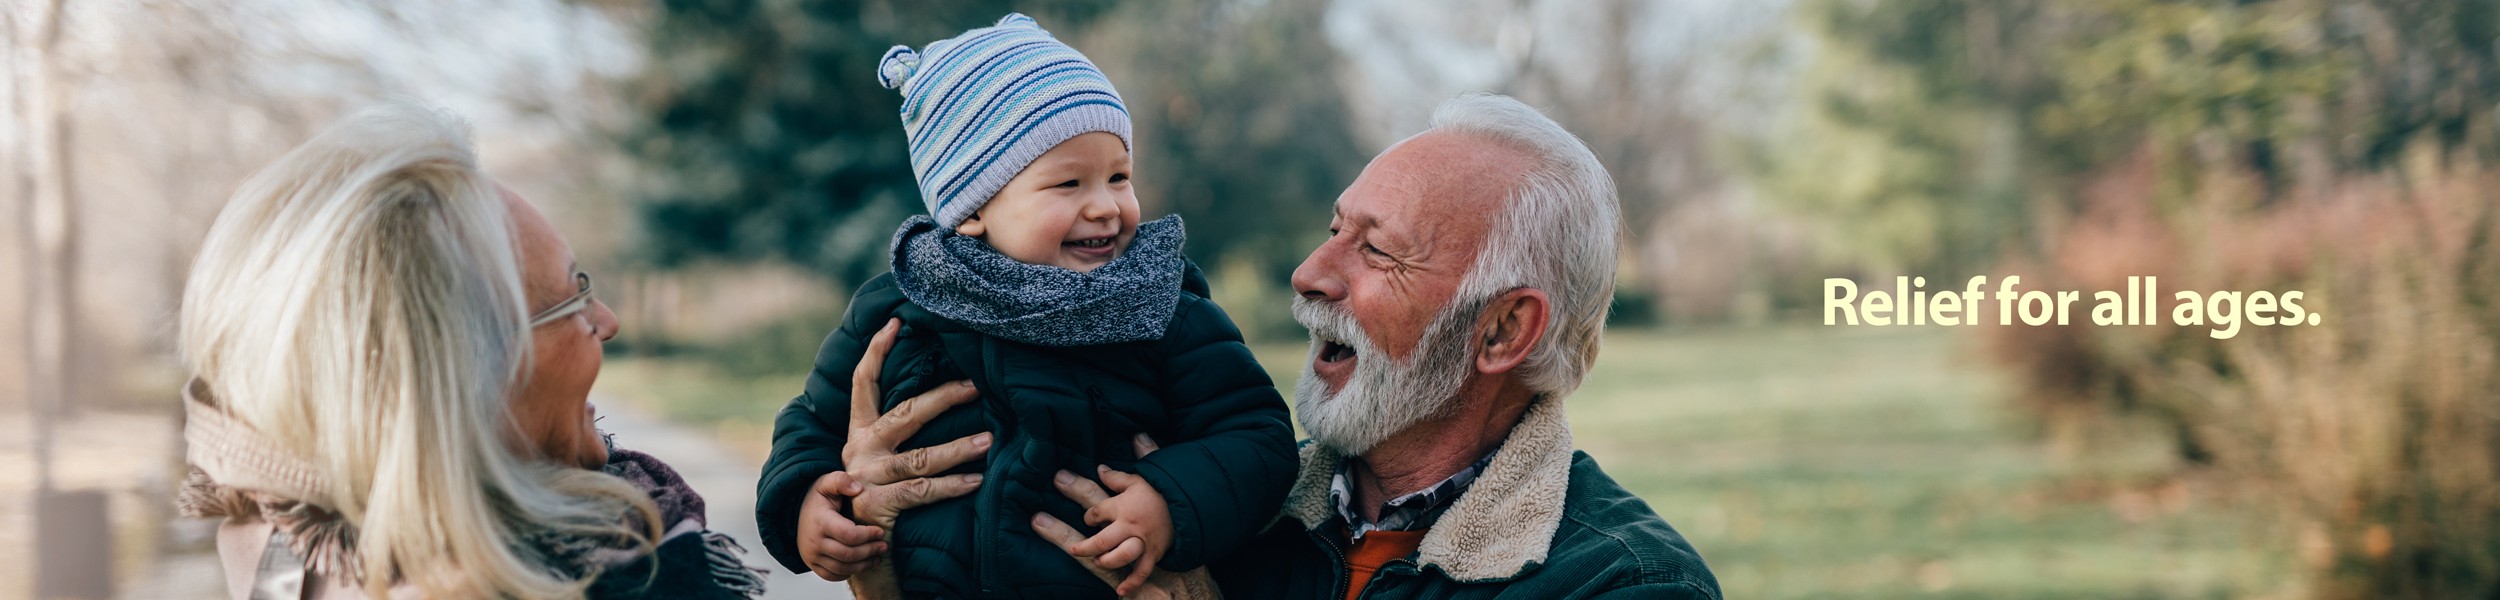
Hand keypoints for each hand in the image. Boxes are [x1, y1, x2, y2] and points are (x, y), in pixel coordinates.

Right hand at [791, 318, 990, 581]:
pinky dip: (954, 485)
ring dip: (959, 449)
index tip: (895, 323)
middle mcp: (860, 450)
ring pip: (921, 457)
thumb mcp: (880, 461)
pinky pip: (923, 491)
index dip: (876, 351)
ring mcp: (866, 478)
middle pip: (905, 414)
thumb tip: (940, 396)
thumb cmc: (879, 497)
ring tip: (990, 441)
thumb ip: (898, 434)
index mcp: (859, 433)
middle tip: (977, 386)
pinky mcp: (877, 504)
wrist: (855, 548)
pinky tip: (978, 480)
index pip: (863, 384)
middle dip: (944, 398)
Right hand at [796, 471, 883, 580]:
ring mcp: (812, 555)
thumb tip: (858, 489)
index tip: (881, 532)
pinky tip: (861, 565)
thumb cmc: (817, 498)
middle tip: (884, 546)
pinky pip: (831, 576)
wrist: (794, 512)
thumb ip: (841, 480)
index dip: (868, 535)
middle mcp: (814, 542)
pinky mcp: (812, 564)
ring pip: (841, 568)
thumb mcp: (826, 482)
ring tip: (877, 557)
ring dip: (863, 565)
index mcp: (820, 522)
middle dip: (870, 551)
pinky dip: (848, 573)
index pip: (849, 535)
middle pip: (848, 554)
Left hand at [1065, 463, 1170, 594]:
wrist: (1189, 505)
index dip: (1089, 517)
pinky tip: (1120, 591)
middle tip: (1073, 550)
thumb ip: (1117, 477)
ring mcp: (1142, 542)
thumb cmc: (1161, 492)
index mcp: (1124, 506)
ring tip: (1097, 562)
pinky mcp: (1154, 554)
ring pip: (1119, 557)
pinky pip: (1142, 572)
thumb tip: (1100, 469)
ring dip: (1105, 561)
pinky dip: (1131, 583)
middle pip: (1101, 540)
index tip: (1089, 518)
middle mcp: (1130, 526)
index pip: (1096, 513)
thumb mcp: (1138, 480)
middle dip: (1085, 547)